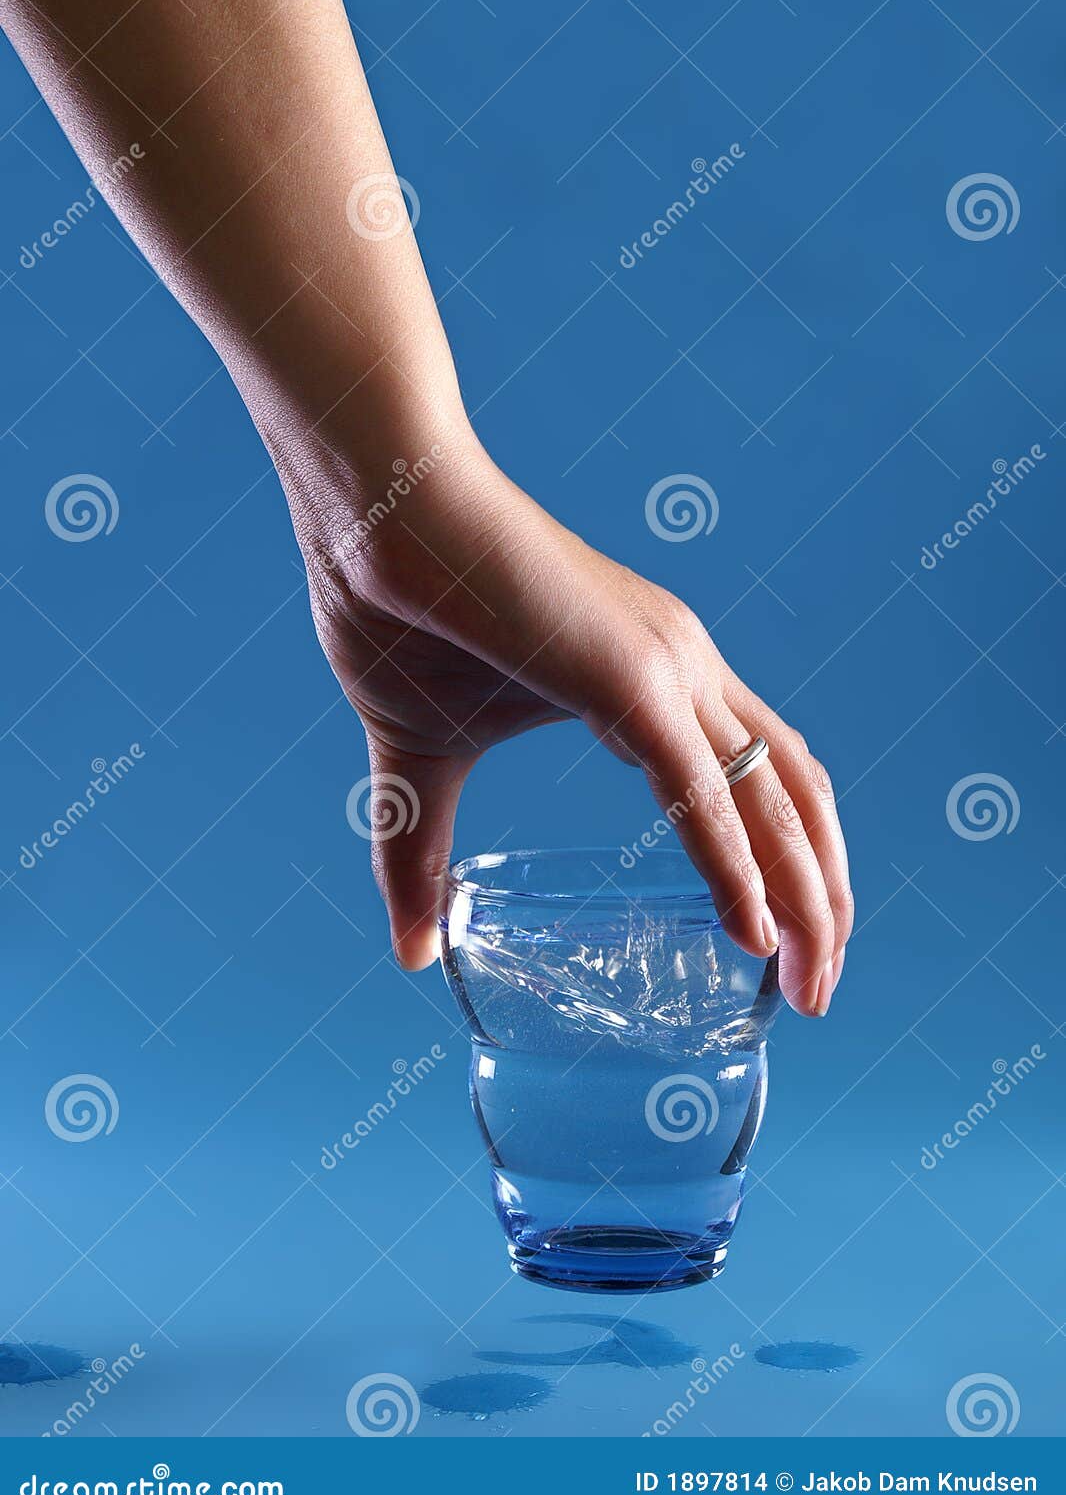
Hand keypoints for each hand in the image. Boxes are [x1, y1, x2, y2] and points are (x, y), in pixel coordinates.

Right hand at [292, 433, 852, 1017]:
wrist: (375, 501)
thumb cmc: (399, 608)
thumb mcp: (420, 757)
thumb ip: (419, 850)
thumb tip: (410, 954)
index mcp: (655, 677)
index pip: (760, 780)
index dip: (788, 868)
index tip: (784, 952)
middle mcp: (684, 668)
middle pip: (796, 794)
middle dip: (823, 899)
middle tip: (820, 993)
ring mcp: (666, 667)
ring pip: (776, 796)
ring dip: (809, 898)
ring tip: (815, 984)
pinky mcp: (627, 675)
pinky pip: (702, 788)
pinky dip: (737, 868)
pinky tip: (754, 933)